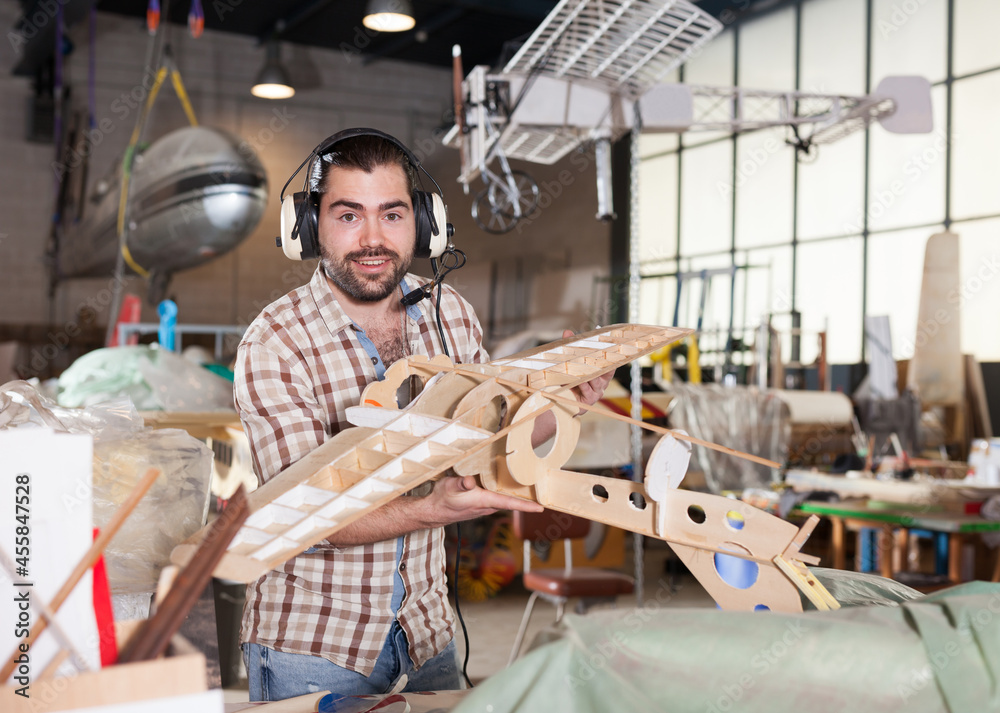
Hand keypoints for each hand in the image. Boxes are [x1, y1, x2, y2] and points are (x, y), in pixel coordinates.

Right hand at [421, 475, 542, 526]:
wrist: (433, 511)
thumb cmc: (443, 499)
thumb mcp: (450, 487)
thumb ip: (461, 484)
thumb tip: (470, 481)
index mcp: (484, 501)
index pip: (510, 504)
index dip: (527, 505)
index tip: (542, 507)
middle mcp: (487, 505)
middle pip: (512, 501)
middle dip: (527, 498)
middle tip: (544, 490)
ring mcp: (485, 506)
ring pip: (505, 499)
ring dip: (517, 494)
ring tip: (532, 485)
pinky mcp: (480, 503)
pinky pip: (497, 497)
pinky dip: (505, 492)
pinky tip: (507, 484)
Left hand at [562, 329, 613, 412]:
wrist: (561, 401)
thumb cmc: (569, 381)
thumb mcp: (570, 363)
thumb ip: (570, 347)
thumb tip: (567, 332)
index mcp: (601, 375)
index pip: (610, 365)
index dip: (612, 357)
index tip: (613, 348)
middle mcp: (601, 384)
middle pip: (603, 371)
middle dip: (599, 362)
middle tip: (596, 353)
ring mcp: (596, 393)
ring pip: (595, 380)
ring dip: (589, 373)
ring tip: (584, 366)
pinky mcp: (589, 400)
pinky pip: (587, 389)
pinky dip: (583, 383)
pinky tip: (580, 379)